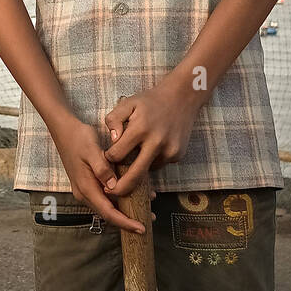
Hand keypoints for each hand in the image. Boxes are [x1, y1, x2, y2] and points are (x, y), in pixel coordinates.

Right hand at [47, 118, 145, 233]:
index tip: (141, 228)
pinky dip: (119, 200)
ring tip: (145, 210)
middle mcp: (84, 193)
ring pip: (107, 207)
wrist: (64, 130)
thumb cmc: (78, 138)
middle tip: (147, 223)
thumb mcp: (92, 150)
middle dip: (127, 221)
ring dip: (124, 211)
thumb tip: (113, 187)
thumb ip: (102, 169)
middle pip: (107, 214)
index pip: (108, 212)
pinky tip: (133, 195)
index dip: (125, 222)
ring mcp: (85, 190)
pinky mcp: (88, 184)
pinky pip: (105, 198)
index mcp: (86, 187)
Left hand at [103, 80, 199, 196]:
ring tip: (138, 151)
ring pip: (147, 170)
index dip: (110, 158)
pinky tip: (153, 145)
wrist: (182, 97)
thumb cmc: (150, 101)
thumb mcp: (128, 103)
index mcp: (140, 129)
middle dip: (121, 188)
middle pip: (135, 175)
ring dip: (139, 167)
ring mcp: (169, 150)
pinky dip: (152, 160)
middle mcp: (156, 142)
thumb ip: (113, 120)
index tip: (108, 158)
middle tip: (110, 192)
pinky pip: (159, 165)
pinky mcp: (177, 155)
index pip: (117, 155)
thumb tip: (112, 140)